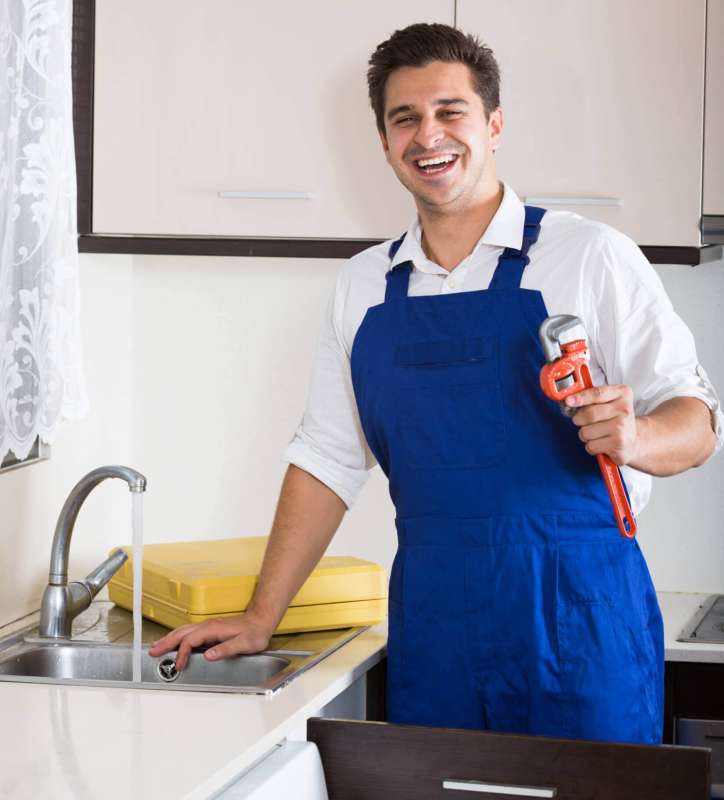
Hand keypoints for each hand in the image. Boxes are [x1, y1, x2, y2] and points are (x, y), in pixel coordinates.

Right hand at [148, 613, 273, 670]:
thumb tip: (208, 655)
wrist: (262, 619)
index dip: (182, 653)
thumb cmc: (255, 632)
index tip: (179, 665)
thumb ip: (225, 649)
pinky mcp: (210, 629)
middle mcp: (208, 626)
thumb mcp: (244, 643)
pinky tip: (176, 643)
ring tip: (158, 646)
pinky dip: (179, 637)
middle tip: (152, 651)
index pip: (190, 641)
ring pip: (184, 631)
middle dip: (166, 642)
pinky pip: (189, 632)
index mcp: (213, 629)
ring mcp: (208, 626)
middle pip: (182, 633)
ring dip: (170, 638)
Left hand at [565, 384, 639, 465]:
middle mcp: (624, 409)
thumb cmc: (615, 419)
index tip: (568, 401)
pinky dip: (591, 446)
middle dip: (579, 419)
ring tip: (595, 433)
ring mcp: (622, 427)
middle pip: (589, 414)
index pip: (597, 393)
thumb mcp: (608, 401)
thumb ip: (591, 397)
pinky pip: (591, 445)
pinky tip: (600, 442)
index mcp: (622, 393)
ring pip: (586, 432)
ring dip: (585, 434)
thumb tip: (569, 400)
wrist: (633, 439)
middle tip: (582, 421)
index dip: (580, 397)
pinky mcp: (619, 443)